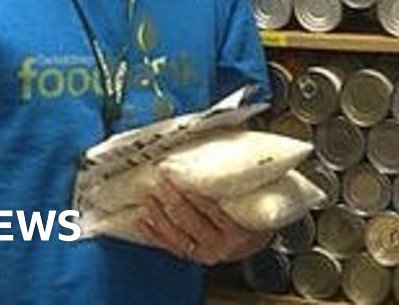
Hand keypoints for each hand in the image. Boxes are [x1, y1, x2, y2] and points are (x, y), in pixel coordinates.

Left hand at [139, 178, 271, 265]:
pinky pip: (170, 247)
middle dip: (173, 200)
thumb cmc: (255, 215)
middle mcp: (223, 247)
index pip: (213, 210)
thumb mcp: (253, 200)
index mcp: (240, 232)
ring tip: (149, 197)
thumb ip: (237, 180)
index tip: (182, 174)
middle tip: (162, 180)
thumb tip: (228, 140)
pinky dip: (154, 234)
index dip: (195, 193)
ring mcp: (206, 254)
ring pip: (177, 236)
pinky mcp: (193, 258)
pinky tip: (142, 221)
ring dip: (159, 216)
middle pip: (192, 222)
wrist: (255, 242)